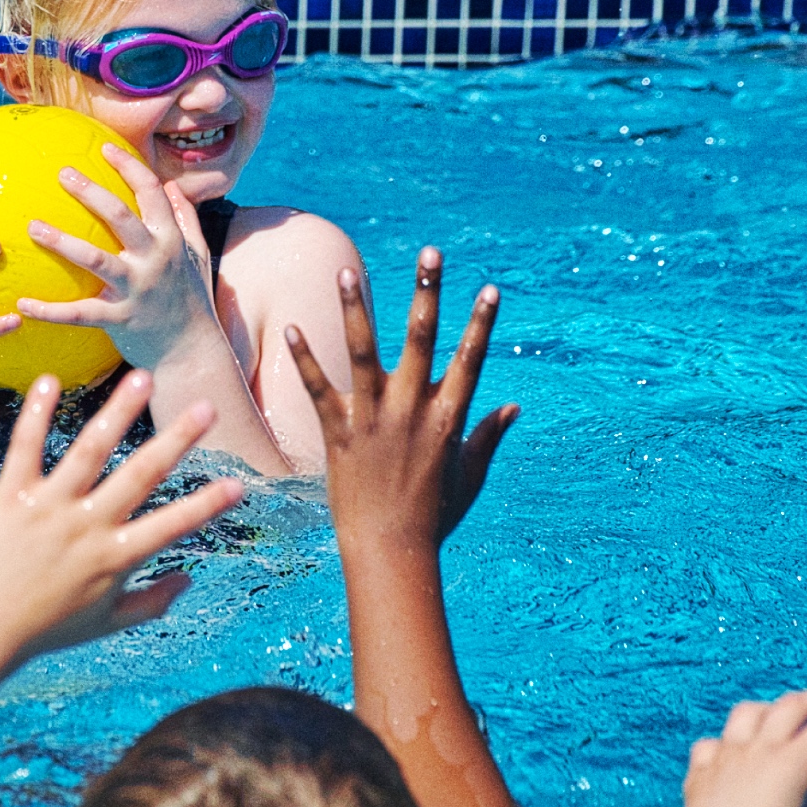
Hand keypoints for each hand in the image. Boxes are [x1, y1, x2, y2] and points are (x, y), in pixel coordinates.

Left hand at [0, 368, 245, 661]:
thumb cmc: (49, 627)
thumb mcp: (107, 623)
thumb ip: (153, 602)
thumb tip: (191, 578)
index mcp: (113, 558)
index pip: (171, 527)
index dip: (207, 506)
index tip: (239, 483)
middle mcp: (86, 527)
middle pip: (139, 475)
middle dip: (176, 440)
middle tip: (205, 407)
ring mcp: (49, 507)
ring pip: (89, 451)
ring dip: (118, 412)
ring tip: (141, 378)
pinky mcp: (12, 495)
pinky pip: (25, 447)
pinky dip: (37, 413)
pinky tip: (51, 380)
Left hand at [16, 144, 223, 369]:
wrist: (192, 351)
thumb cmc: (192, 300)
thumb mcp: (198, 256)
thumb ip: (186, 220)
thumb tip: (172, 188)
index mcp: (170, 239)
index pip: (151, 192)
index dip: (129, 167)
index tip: (105, 147)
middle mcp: (155, 259)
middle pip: (121, 216)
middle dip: (90, 192)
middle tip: (61, 173)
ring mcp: (137, 289)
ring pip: (96, 259)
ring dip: (62, 241)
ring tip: (32, 227)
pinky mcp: (121, 319)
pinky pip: (80, 314)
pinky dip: (50, 310)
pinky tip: (22, 303)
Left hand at [285, 248, 517, 552]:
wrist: (391, 553)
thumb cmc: (434, 518)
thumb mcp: (468, 476)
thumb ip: (488, 438)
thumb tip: (514, 408)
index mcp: (447, 419)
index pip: (470, 360)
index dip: (482, 324)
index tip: (491, 289)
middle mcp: (412, 410)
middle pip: (422, 340)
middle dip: (428, 293)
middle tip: (430, 252)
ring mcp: (374, 419)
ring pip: (364, 352)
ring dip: (355, 309)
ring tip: (347, 271)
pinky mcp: (340, 433)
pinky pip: (318, 389)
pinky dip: (306, 358)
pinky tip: (292, 327)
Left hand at [682, 685, 806, 806]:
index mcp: (789, 766)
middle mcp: (755, 752)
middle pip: (793, 706)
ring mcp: (723, 757)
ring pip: (749, 712)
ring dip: (774, 706)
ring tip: (789, 710)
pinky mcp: (699, 772)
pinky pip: (714, 741)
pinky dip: (731, 738)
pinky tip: (736, 746)